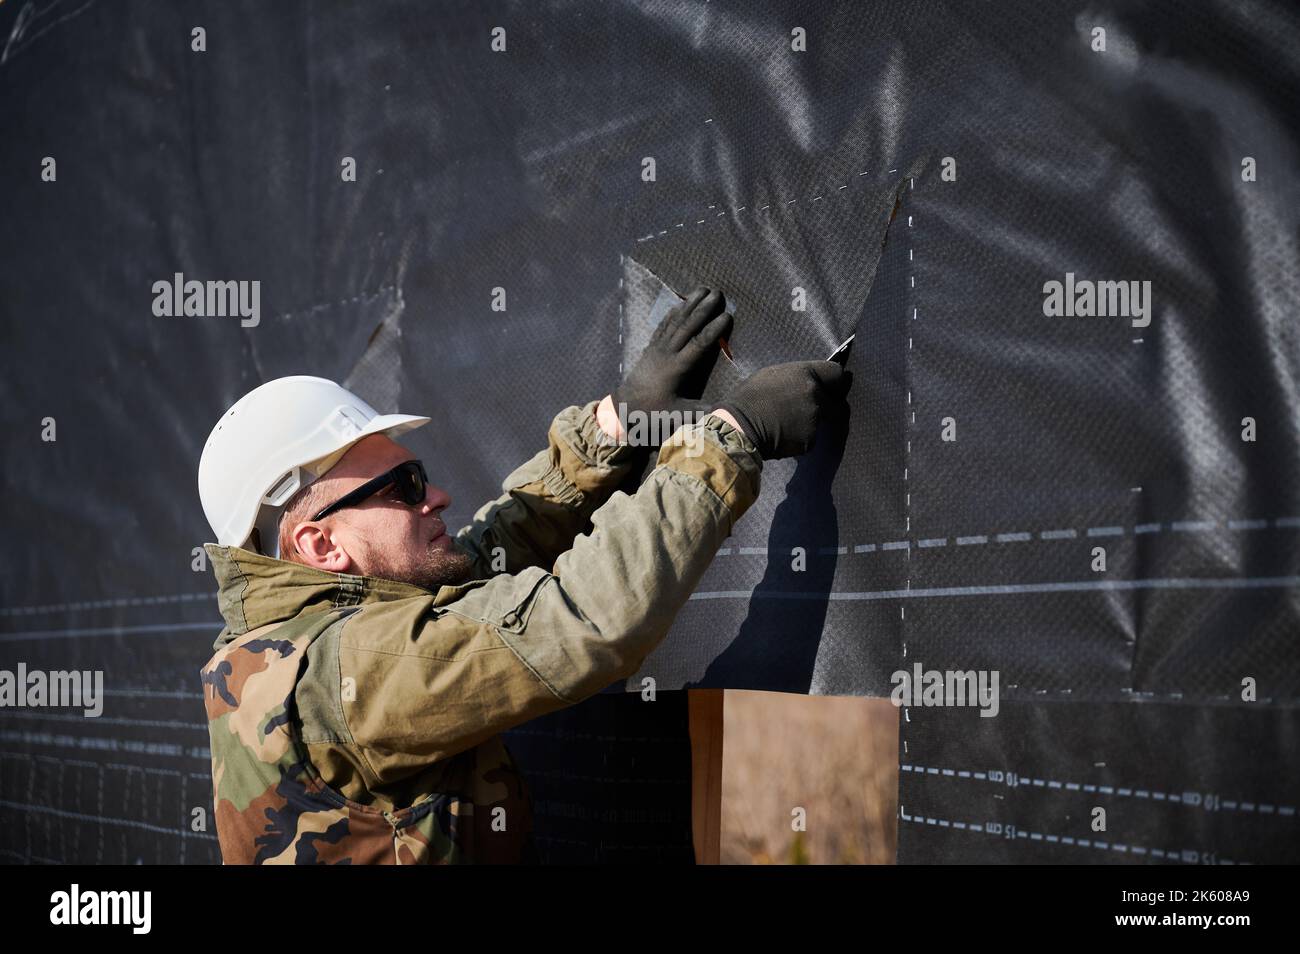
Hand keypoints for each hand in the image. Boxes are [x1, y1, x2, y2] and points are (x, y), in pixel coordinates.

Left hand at [610, 287, 732, 444]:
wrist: (623, 408)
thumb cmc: (651, 412)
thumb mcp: (677, 415)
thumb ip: (700, 411)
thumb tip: (725, 410)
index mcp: (676, 368)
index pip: (698, 344)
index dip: (713, 329)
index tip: (727, 316)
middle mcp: (667, 353)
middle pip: (687, 326)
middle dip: (703, 308)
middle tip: (718, 293)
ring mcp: (657, 348)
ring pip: (675, 322)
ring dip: (689, 304)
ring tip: (702, 289)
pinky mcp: (650, 348)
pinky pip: (662, 326)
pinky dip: (672, 313)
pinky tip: (679, 304)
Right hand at [716, 361, 851, 459]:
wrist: (738, 428)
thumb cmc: (749, 398)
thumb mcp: (772, 375)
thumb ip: (796, 376)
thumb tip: (810, 379)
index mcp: (806, 374)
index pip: (837, 374)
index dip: (836, 381)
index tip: (834, 387)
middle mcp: (816, 395)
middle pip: (835, 400)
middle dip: (826, 403)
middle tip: (806, 407)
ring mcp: (815, 419)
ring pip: (823, 419)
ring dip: (812, 420)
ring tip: (788, 421)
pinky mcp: (810, 440)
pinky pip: (811, 436)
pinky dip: (802, 436)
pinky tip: (785, 434)